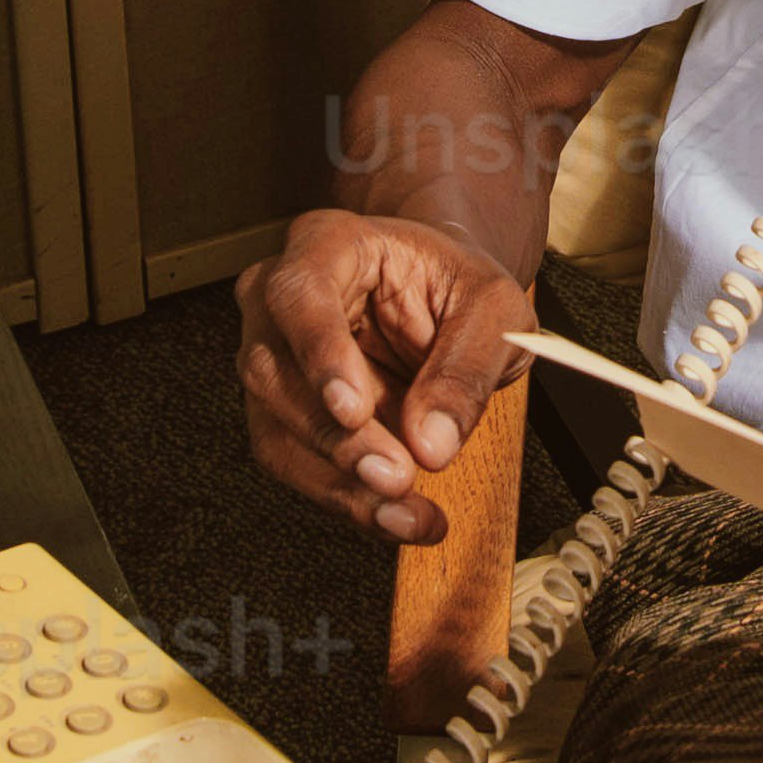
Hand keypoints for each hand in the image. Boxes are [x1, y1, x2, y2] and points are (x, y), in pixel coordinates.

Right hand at [238, 208, 528, 545]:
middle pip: (276, 372)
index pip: (299, 292)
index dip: (319, 354)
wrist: (439, 296)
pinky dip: (346, 498)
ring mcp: (271, 356)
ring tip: (407, 512)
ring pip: (277, 429)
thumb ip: (466, 368)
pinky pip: (296, 462)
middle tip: (397, 476)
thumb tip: (432, 441)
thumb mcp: (492, 309)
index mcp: (325, 245)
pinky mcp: (281, 410)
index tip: (353, 409)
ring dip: (340, 483)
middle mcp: (278, 298)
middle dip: (338, 439)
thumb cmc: (455, 286)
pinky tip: (397, 516)